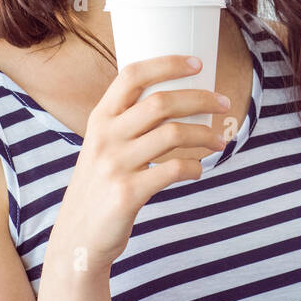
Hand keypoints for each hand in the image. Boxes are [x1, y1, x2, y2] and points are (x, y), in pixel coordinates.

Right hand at [49, 55, 231, 274]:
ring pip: (173, 133)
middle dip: (200, 98)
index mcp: (100, 119)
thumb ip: (127, 124)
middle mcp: (105, 137)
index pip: (131, 75)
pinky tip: (198, 171)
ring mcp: (115, 164)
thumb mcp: (102, 147)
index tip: (197, 63)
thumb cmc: (100, 187)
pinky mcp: (128, 193)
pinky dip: (194, 168)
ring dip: (205, 135)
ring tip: (219, 142)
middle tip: (223, 104)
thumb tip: (176, 99)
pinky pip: (173, 170)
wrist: (78, 238)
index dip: (167, 64)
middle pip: (161, 102)